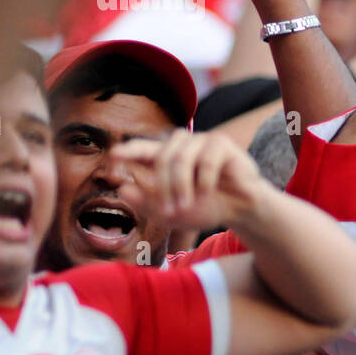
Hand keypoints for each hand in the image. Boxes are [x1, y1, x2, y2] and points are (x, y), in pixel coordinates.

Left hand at [112, 131, 271, 232]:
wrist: (241, 209)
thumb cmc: (206, 207)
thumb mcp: (172, 212)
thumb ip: (146, 203)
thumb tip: (122, 189)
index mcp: (167, 157)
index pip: (144, 149)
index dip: (129, 150)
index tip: (114, 155)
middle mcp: (183, 145)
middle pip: (162, 158)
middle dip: (162, 187)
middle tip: (168, 211)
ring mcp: (202, 141)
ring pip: (182, 159)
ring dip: (182, 187)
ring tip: (187, 206)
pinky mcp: (222, 144)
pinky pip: (207, 161)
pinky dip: (205, 182)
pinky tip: (209, 192)